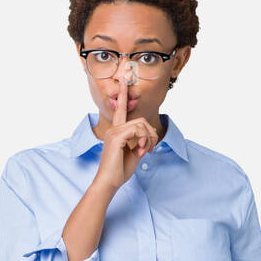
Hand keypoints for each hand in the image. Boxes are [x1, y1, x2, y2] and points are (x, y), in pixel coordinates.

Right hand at [93, 74, 159, 193]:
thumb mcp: (134, 153)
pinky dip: (144, 141)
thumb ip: (140, 142)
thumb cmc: (119, 170)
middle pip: (141, 120)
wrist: (109, 183)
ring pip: (141, 124)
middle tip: (150, 149)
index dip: (123, 93)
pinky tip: (141, 151)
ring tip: (145, 152)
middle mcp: (114, 129)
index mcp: (117, 131)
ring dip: (149, 139)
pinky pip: (138, 130)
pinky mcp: (116, 137)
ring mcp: (114, 132)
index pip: (120, 108)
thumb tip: (149, 137)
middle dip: (151, 134)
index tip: (124, 78)